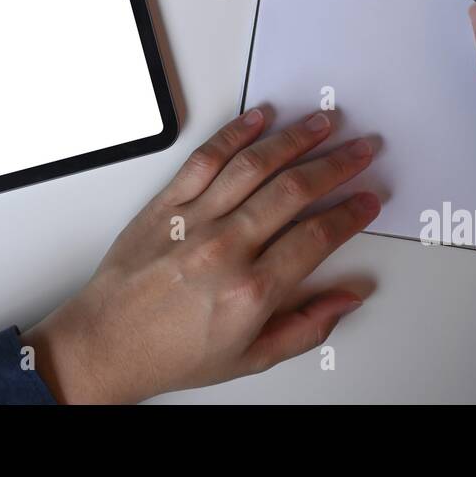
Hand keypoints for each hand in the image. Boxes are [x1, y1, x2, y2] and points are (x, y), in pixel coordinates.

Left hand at [23, 109, 379, 402]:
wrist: (107, 344)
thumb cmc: (173, 353)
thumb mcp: (252, 357)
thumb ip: (308, 326)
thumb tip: (348, 297)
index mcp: (251, 290)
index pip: (318, 237)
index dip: (351, 214)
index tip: (368, 200)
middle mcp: (224, 248)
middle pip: (294, 190)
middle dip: (337, 164)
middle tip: (360, 149)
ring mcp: (193, 221)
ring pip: (254, 165)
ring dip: (295, 138)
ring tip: (322, 122)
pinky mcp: (165, 204)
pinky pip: (204, 159)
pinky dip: (234, 133)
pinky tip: (258, 119)